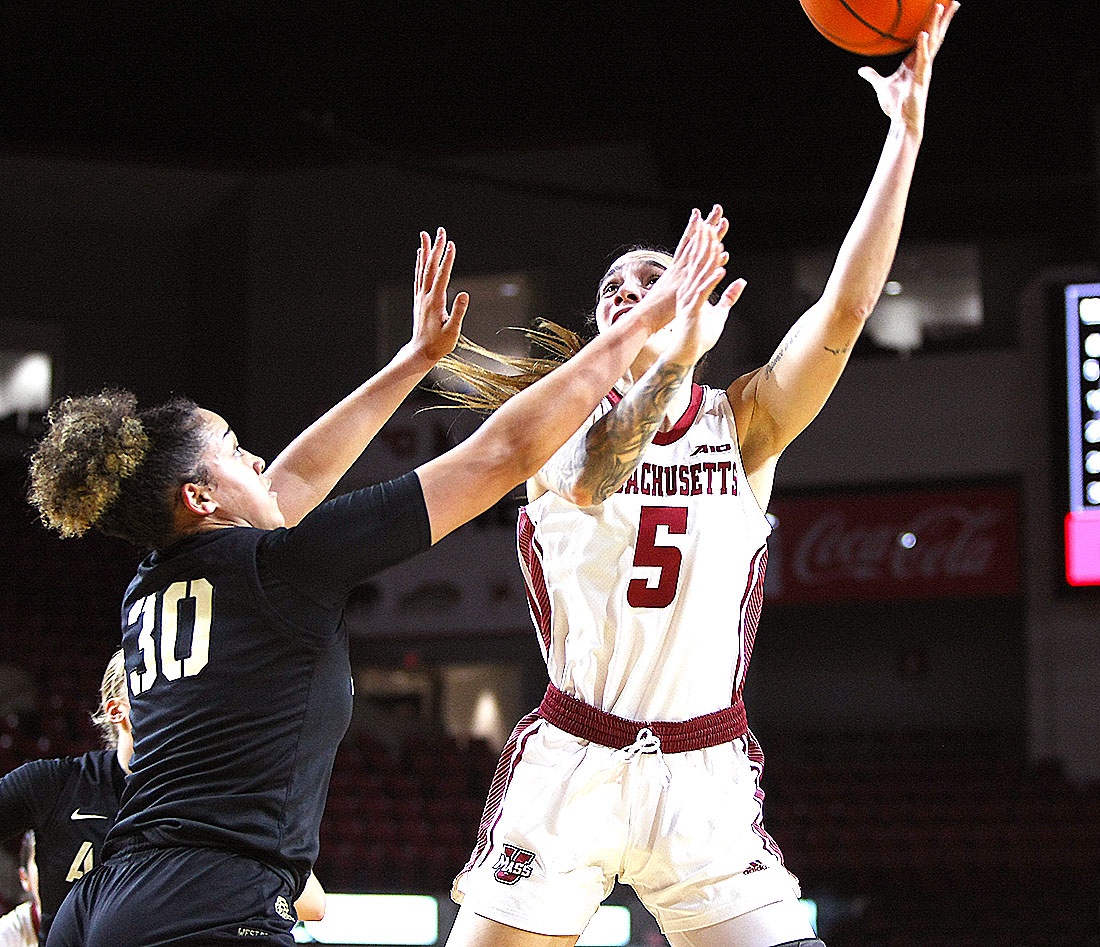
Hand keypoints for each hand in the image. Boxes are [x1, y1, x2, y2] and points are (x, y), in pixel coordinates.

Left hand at [410, 227, 469, 364]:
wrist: (421, 352)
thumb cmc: (439, 344)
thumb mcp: (452, 331)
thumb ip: (458, 312)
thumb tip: (465, 294)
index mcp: (435, 302)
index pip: (442, 276)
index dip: (447, 260)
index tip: (451, 244)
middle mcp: (425, 296)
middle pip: (430, 267)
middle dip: (436, 248)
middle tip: (441, 231)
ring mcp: (420, 297)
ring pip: (422, 269)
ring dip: (425, 251)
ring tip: (426, 234)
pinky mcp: (419, 299)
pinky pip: (418, 277)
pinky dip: (419, 263)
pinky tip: (420, 254)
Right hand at [630, 205, 728, 331]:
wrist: (641, 321)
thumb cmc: (653, 312)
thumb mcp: (668, 296)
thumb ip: (676, 287)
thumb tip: (679, 284)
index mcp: (676, 271)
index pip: (688, 246)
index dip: (697, 231)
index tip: (705, 217)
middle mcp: (678, 269)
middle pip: (695, 242)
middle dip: (707, 225)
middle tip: (718, 208)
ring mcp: (681, 278)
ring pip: (700, 253)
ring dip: (712, 238)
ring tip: (723, 223)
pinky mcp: (684, 290)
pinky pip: (702, 276)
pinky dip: (713, 265)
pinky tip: (725, 255)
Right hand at [665, 223, 745, 366]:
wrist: (685, 354)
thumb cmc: (699, 336)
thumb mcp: (719, 313)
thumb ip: (729, 297)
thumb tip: (740, 282)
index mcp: (693, 288)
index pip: (701, 261)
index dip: (707, 243)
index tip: (712, 225)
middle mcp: (689, 290)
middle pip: (698, 261)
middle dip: (705, 240)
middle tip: (711, 220)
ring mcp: (689, 299)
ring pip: (700, 273)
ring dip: (710, 256)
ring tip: (718, 240)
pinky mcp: (692, 310)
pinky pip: (703, 292)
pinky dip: (712, 280)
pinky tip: (722, 269)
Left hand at [858, 1, 957, 134]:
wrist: (901, 121)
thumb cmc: (895, 105)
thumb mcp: (881, 86)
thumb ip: (872, 76)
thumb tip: (862, 70)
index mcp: (915, 62)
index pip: (926, 37)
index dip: (932, 23)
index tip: (939, 7)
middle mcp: (923, 62)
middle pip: (935, 35)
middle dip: (943, 18)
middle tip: (952, 0)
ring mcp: (923, 69)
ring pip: (932, 42)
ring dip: (936, 24)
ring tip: (940, 6)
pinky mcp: (920, 79)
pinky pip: (922, 59)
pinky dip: (922, 46)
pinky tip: (923, 34)